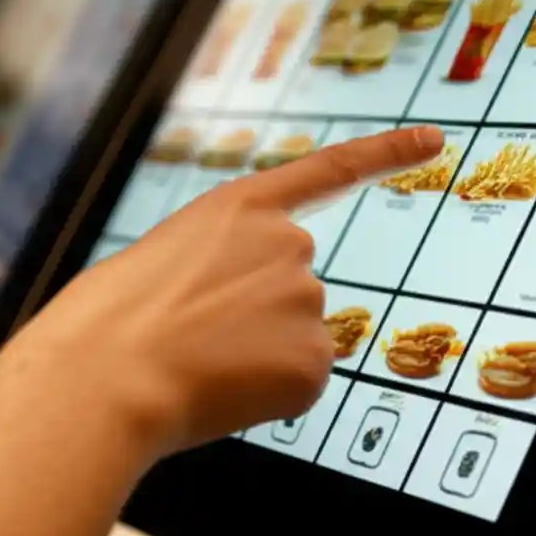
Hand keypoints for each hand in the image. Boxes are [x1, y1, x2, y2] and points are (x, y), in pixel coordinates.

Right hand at [8, 126, 444, 455]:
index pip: (329, 173)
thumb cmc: (106, 323)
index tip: (434, 140)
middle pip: (293, 287)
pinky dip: (267, 396)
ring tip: (197, 364)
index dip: (385, 155)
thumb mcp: (162, 263)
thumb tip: (244, 322)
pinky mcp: (314, 361)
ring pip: (295, 338)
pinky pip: (299, 383)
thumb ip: (220, 269)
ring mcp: (307, 300)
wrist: (102, 378)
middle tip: (194, 338)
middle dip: (255, 315)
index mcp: (241, 208)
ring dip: (256, 356)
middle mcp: (289, 244)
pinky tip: (222, 392)